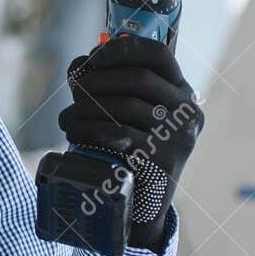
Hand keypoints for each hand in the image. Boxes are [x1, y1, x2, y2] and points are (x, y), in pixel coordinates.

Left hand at [56, 35, 201, 252]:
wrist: (143, 207)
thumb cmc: (129, 152)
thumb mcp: (127, 115)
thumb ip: (108, 86)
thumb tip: (78, 66)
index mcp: (182, 92)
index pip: (159, 54)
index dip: (123, 49)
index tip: (93, 57)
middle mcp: (188, 111)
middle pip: (138, 78)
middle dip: (97, 81)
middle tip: (73, 92)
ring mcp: (180, 137)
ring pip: (126, 106)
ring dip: (87, 108)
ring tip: (66, 119)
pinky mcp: (164, 161)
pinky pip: (121, 135)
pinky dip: (90, 130)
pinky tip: (74, 134)